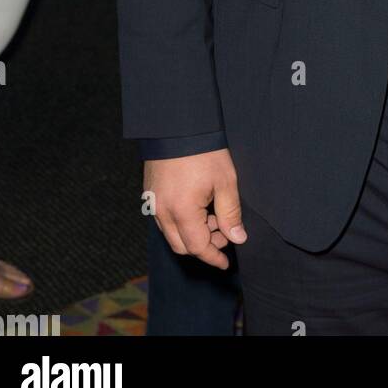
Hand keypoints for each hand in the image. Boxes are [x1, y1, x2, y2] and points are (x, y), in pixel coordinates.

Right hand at [144, 149, 246, 268]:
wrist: (178, 125)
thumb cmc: (204, 152)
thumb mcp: (225, 182)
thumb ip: (231, 213)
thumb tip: (237, 237)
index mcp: (182, 211)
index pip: (197, 247)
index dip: (213, 256)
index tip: (225, 262)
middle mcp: (162, 212)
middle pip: (182, 246)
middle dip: (204, 246)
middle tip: (223, 233)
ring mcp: (153, 204)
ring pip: (171, 234)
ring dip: (192, 234)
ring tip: (213, 216)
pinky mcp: (150, 195)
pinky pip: (164, 220)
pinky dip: (181, 222)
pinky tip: (197, 208)